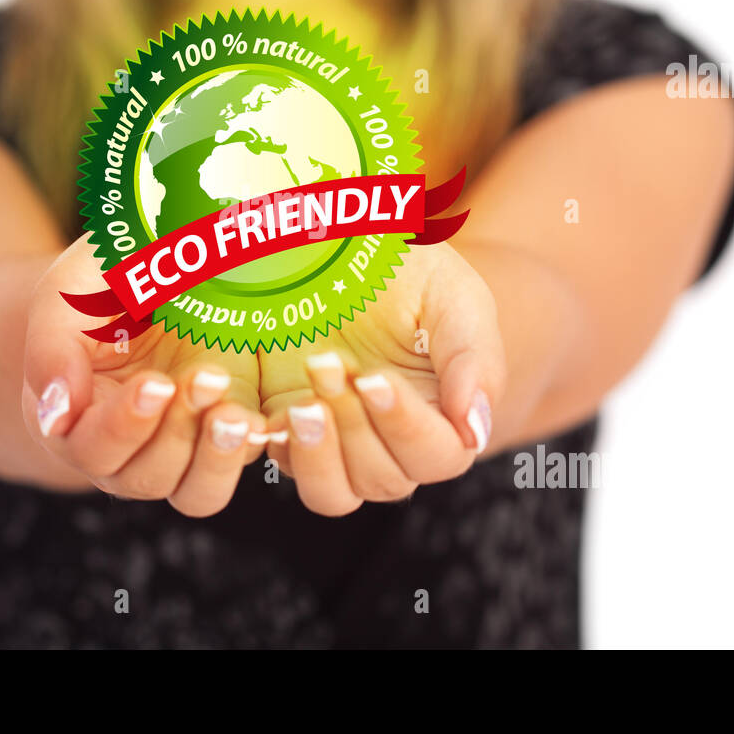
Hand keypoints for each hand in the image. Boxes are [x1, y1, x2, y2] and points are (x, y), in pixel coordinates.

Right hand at [21, 235, 264, 515]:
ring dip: (215, 458)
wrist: (166, 260)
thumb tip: (54, 415)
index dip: (123, 425)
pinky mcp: (223, 437)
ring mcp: (179, 447)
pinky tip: (259, 420)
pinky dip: (248, 451)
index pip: (91, 449)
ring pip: (194, 494)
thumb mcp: (68, 292)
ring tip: (233, 414)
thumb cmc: (105, 278)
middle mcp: (124, 447)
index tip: (157, 384)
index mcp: (73, 419)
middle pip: (142, 478)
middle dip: (176, 433)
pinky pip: (236, 468)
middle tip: (206, 378)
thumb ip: (51, 348)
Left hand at [258, 242, 504, 514]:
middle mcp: (389, 438)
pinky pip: (280, 464)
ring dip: (316, 456)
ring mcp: (335, 438)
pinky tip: (258, 412)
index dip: (407, 428)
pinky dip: (270, 446)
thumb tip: (476, 431)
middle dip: (355, 427)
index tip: (375, 379)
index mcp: (442, 415)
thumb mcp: (452, 295)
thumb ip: (473, 360)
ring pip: (332, 494)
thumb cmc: (408, 268)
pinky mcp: (286, 425)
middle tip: (328, 364)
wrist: (338, 239)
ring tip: (300, 404)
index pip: (439, 456)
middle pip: (384, 480)